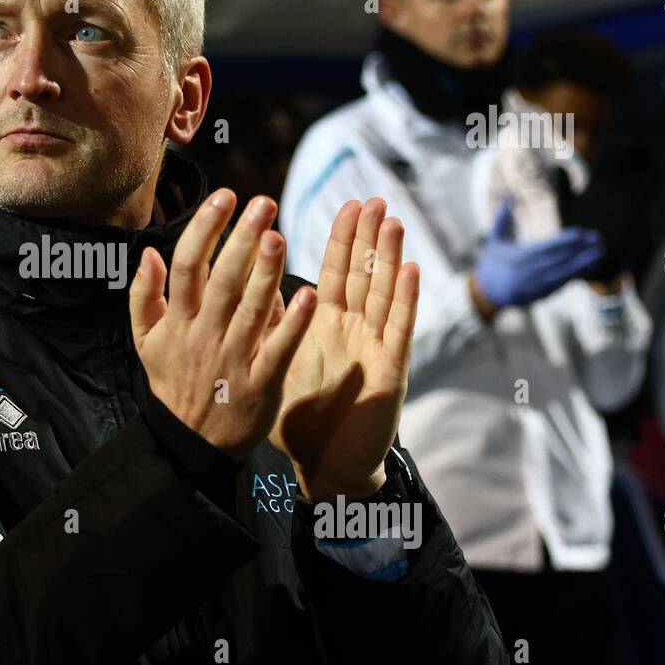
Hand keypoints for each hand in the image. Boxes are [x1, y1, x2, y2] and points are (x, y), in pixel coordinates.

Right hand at [131, 190, 316, 460]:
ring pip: (251, 309)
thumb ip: (143, 296)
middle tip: (263, 202)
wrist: (190, 443)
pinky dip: (294, 322)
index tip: (226, 196)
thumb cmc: (173, 384)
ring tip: (279, 235)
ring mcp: (233, 360)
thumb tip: (149, 253)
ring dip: (266, 272)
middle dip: (242, 239)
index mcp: (178, 321)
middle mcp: (204, 336)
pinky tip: (310, 293)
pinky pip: (278, 349)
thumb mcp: (146, 341)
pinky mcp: (261, 384)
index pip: (189, 265)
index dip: (206, 227)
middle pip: (223, 280)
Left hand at [272, 198, 418, 501]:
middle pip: (363, 274)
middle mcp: (352, 329)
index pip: (335, 272)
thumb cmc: (302, 419)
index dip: (342, 239)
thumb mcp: (277, 362)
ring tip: (391, 221)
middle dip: (368, 237)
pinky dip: (405, 299)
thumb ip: (271, 326)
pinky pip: (398, 329)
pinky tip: (411, 270)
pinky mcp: (389, 370)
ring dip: (388, 258)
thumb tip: (252, 284)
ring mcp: (374, 346)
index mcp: (325, 324)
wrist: (326, 466)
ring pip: (383, 293)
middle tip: (374, 199)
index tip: (347, 204)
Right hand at [472, 201, 604, 315]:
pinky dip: (577, 275)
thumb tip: (508, 198)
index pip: (546, 248)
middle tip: (597, 240)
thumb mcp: (494, 241)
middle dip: (579, 250)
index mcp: (518, 258)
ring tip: (599, 254)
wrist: (488, 293)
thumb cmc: (493, 263)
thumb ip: (502, 220)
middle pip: (558, 260)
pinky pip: (562, 284)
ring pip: (563, 273)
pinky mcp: (542, 294)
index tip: (580, 233)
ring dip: (583, 264)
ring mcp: (536, 285)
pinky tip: (590, 267)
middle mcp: (528, 272)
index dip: (564, 241)